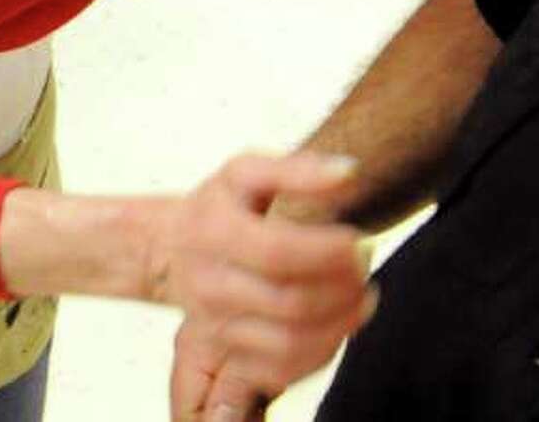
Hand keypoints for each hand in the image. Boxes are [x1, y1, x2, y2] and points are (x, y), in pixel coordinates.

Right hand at [148, 153, 374, 414]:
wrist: (171, 249)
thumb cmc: (221, 206)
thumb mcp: (246, 172)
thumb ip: (298, 168)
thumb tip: (350, 172)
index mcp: (214, 233)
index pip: (279, 252)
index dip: (330, 251)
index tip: (359, 239)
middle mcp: (210, 285)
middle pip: (290, 303)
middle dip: (343, 288)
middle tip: (366, 264)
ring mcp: (217, 326)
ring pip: (290, 344)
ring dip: (341, 323)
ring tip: (363, 294)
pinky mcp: (230, 354)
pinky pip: (283, 370)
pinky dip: (324, 351)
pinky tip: (341, 322)